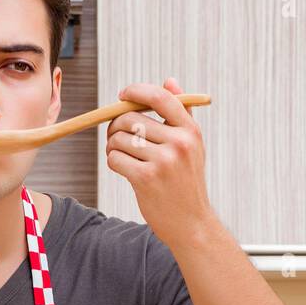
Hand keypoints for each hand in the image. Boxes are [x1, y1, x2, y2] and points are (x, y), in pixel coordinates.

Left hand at [105, 77, 218, 248]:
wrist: (192, 224)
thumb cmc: (187, 183)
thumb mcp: (193, 146)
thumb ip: (181, 113)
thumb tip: (169, 80)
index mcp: (190, 131)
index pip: (159, 96)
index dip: (135, 91)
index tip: (123, 96)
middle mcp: (179, 143)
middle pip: (130, 118)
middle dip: (116, 125)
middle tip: (116, 136)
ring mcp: (163, 162)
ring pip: (119, 139)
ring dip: (112, 146)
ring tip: (121, 155)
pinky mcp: (146, 179)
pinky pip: (115, 159)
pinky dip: (113, 162)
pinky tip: (123, 169)